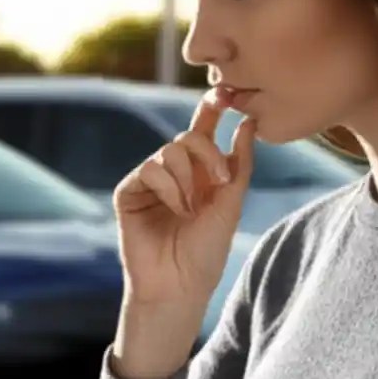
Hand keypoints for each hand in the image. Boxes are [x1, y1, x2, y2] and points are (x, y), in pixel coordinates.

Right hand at [112, 86, 256, 307]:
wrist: (179, 285)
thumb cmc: (206, 252)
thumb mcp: (231, 204)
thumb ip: (239, 164)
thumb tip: (247, 123)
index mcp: (199, 173)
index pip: (203, 131)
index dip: (210, 109)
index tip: (223, 93)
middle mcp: (174, 174)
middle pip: (187, 136)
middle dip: (206, 153)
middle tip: (219, 182)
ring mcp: (149, 182)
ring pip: (168, 151)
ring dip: (187, 178)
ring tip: (191, 210)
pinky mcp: (129, 192)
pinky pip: (149, 169)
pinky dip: (168, 187)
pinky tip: (176, 209)